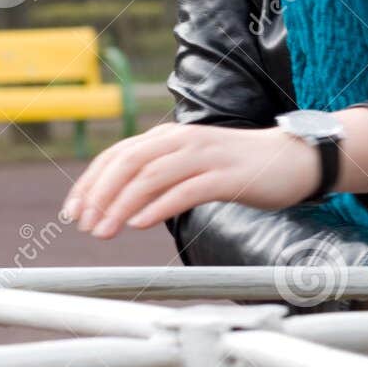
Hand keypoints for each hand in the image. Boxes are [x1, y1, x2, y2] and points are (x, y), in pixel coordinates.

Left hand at [59, 122, 321, 238]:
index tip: (73, 212)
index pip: (118, 154)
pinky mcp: (228, 176)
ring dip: (121, 204)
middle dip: (100, 194)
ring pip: (151, 176)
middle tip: (83, 225)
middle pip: (128, 162)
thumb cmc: (240, 168)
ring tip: (103, 230)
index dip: (90, 183)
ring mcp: (206, 156)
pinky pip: (185, 190)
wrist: (294, 159)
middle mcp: (183, 140)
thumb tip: (122, 204)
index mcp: (170, 137)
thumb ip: (161, 177)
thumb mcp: (192, 168)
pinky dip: (157, 206)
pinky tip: (138, 223)